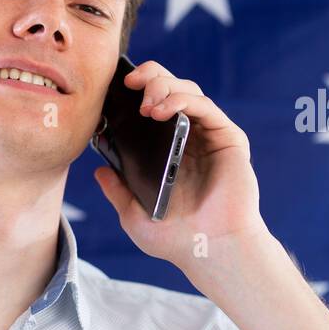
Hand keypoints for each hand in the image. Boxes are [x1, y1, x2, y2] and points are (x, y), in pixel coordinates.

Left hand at [93, 59, 271, 278]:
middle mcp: (189, 139)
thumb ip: (118, 191)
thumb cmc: (175, 239)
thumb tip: (99, 170)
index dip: (137, 90)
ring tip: (145, 104)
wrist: (208, 252)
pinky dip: (183, 100)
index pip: (153, 106)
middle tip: (130, 83)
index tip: (115, 88)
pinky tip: (161, 110)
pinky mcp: (228, 139)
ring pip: (189, 91)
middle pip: (171, 90)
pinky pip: (206, 107)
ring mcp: (210, 137)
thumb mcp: (133, 215)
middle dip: (150, 77)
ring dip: (164, 87)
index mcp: (168, 151)